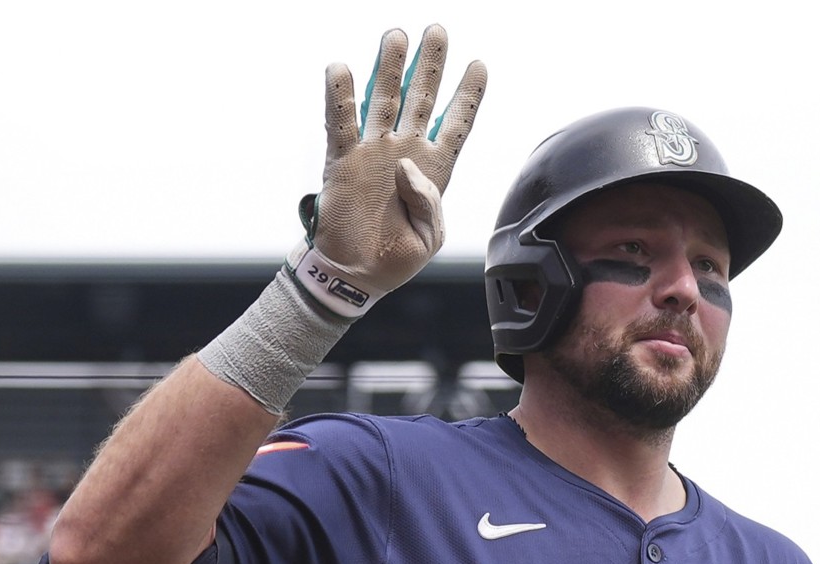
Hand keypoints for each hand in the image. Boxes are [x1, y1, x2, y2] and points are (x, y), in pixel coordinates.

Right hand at [289, 24, 486, 316]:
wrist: (356, 277)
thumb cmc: (396, 259)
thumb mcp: (431, 238)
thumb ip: (430, 201)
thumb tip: (408, 165)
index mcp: (434, 170)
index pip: (456, 123)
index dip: (468, 94)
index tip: (479, 64)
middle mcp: (404, 152)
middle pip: (421, 98)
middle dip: (430, 64)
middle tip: (437, 30)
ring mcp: (373, 153)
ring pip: (383, 100)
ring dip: (389, 67)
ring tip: (397, 35)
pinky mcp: (343, 162)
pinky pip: (340, 123)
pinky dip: (339, 96)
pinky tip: (341, 68)